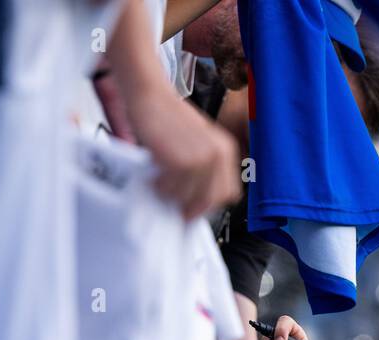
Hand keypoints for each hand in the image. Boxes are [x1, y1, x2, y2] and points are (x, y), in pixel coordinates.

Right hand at [130, 89, 240, 219]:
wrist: (150, 95)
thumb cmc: (167, 117)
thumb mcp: (198, 142)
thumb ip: (204, 168)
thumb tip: (198, 199)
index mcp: (226, 149)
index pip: (228, 193)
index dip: (209, 203)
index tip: (193, 203)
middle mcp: (219, 154)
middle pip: (211, 201)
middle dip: (191, 205)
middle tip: (174, 200)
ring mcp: (202, 158)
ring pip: (190, 199)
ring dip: (172, 194)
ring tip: (162, 180)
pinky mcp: (182, 161)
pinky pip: (173, 190)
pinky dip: (161, 187)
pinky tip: (156, 174)